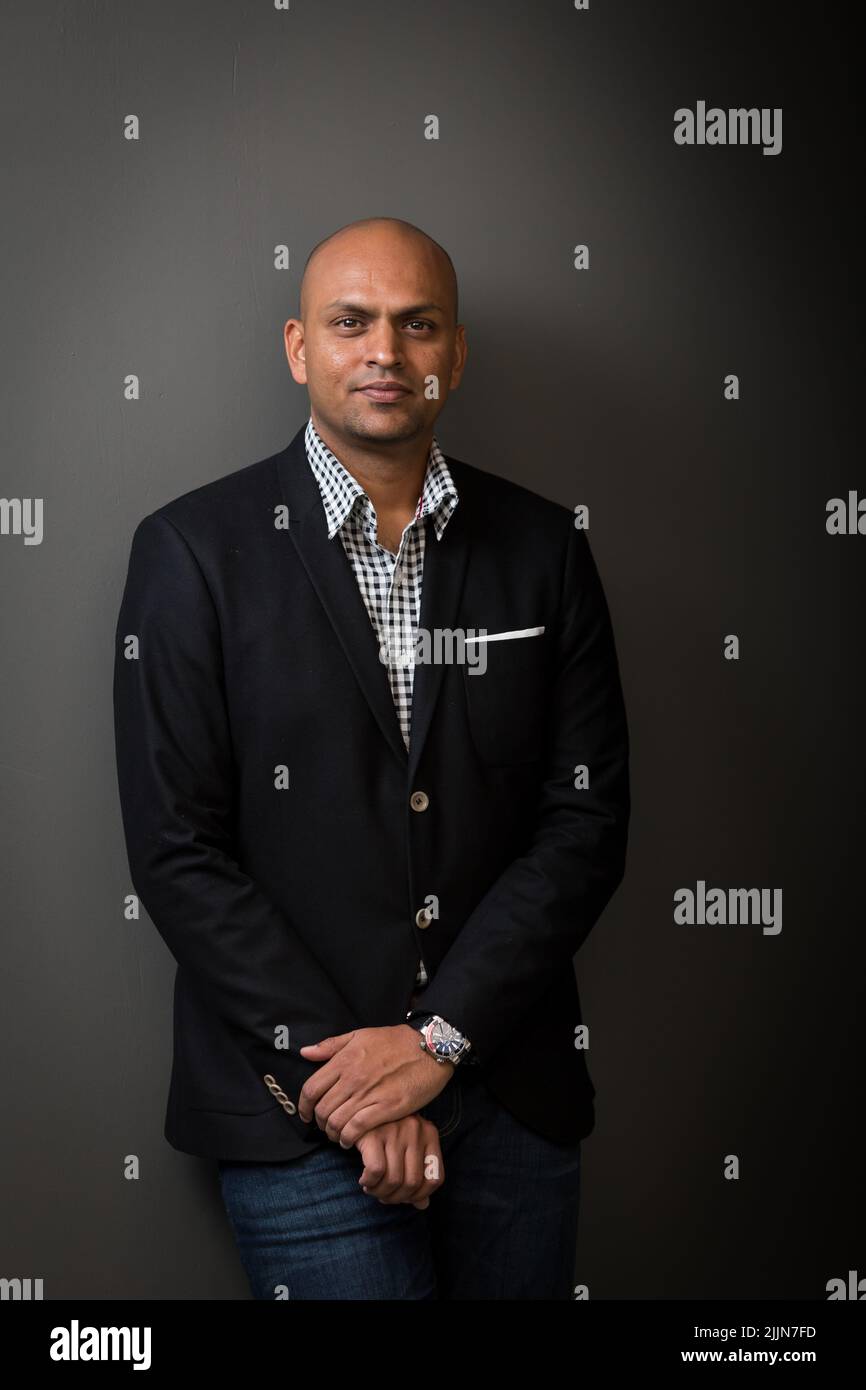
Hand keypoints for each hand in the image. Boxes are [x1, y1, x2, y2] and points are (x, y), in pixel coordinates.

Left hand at [298, 1024, 453, 1145]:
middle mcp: (353, 1078)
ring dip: (333, 1134)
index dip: (303, 1106)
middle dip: (319, 1123)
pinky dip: (349, 1138)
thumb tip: (305, 1053)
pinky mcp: (387, 1107)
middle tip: (325, 1126)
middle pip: (322, 1109)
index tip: (306, 1114)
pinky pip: (358, 1128)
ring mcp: (370, 1093)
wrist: (429, 1048)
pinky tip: (350, 1140)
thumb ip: (331, 1045)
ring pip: (337, 1122)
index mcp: (345, 1059)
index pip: (311, 1089)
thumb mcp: (360, 1034)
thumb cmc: (395, 1041)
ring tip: (338, 1135)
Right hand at [355, 1114, 444, 1208]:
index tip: (404, 1198)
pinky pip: (376, 1171)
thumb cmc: (386, 1131)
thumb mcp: (407, 1147)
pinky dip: (370, 1183)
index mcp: (429, 1133)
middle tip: (384, 1197)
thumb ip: (418, 1174)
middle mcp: (415, 1130)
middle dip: (396, 1198)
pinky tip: (364, 1180)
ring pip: (393, 1180)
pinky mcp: (373, 1133)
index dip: (420, 1196)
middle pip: (412, 1183)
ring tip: (372, 1189)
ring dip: (380, 1193)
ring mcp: (395, 1130)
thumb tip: (423, 1205)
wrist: (357, 1108)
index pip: (435, 1178)